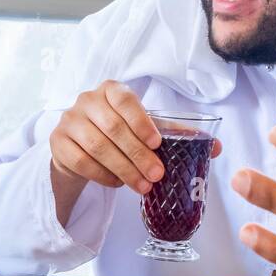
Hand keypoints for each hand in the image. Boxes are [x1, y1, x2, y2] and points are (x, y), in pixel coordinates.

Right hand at [48, 81, 221, 222]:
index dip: (141, 122)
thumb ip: (176, 135)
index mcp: (110, 90)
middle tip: (156, 175)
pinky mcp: (58, 143)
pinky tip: (118, 183)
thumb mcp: (146, 130)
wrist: (80, 147)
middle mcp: (86, 100)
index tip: (158, 143)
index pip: (125, 100)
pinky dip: (102, 175)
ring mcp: (69, 121)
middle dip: (137, 154)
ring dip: (123, 169)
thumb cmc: (119, 134)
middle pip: (112, 128)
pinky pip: (81, 162)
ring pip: (96, 147)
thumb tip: (217, 148)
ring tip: (142, 186)